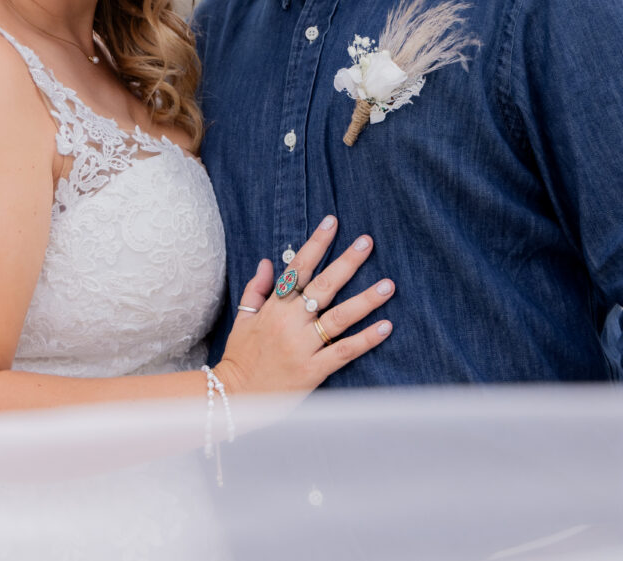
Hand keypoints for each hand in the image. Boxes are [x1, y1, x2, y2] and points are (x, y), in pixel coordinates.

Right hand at [213, 214, 393, 397]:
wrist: (233, 399)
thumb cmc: (240, 358)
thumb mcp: (243, 320)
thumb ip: (256, 290)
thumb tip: (268, 262)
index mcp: (273, 308)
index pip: (297, 268)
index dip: (316, 244)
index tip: (332, 222)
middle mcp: (289, 323)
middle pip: (322, 286)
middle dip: (347, 262)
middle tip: (368, 242)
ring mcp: (302, 347)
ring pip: (338, 317)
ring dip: (365, 299)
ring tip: (388, 284)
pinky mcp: (312, 371)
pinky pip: (343, 352)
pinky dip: (365, 339)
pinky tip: (386, 327)